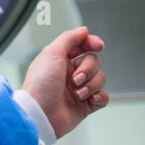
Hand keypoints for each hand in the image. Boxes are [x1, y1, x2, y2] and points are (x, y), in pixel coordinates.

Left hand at [21, 25, 108, 139]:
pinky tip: (89, 99)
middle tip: (75, 78)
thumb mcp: (51, 53)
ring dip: (91, 84)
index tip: (98, 45)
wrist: (40, 114)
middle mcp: (69, 73)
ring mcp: (78, 89)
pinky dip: (99, 97)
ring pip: (100, 79)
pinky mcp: (86, 105)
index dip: (91, 43)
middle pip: (93, 61)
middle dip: (88, 69)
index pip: (81, 46)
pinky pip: (103, 97)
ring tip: (77, 92)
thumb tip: (83, 30)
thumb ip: (68, 39)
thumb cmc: (40, 85)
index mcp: (59, 60)